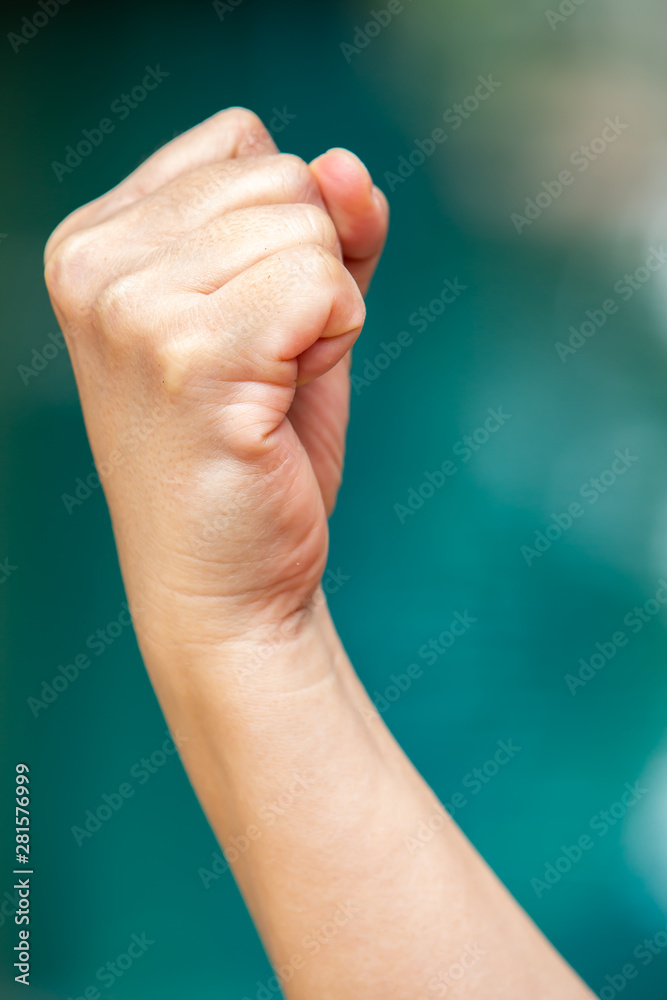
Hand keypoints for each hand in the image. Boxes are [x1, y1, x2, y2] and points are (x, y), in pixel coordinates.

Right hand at [44, 108, 387, 654]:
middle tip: (262, 368)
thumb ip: (322, 228)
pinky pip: (322, 284)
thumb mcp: (288, 313)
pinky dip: (334, 338)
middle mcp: (96, 264)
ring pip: (306, 226)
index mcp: (96, 240)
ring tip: (264, 389)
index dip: (286, 228)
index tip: (252, 319)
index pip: (241, 141)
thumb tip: (345, 164)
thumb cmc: (253, 454)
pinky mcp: (188, 356)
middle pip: (279, 174)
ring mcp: (133, 308)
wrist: (227, 584)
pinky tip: (279, 403)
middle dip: (307, 269)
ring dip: (321, 312)